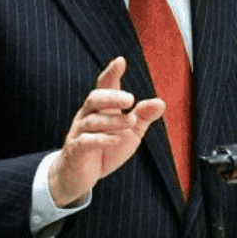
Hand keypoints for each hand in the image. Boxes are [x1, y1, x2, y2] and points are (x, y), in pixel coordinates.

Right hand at [46, 57, 163, 206]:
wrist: (79, 176)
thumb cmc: (106, 149)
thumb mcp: (130, 133)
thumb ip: (143, 117)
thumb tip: (161, 102)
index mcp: (101, 108)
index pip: (104, 86)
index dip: (111, 73)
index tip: (120, 61)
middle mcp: (87, 116)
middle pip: (94, 98)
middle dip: (111, 97)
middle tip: (130, 99)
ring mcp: (79, 133)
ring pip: (92, 120)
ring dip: (113, 120)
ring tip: (131, 121)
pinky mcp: (75, 151)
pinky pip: (85, 141)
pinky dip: (100, 139)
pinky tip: (115, 139)